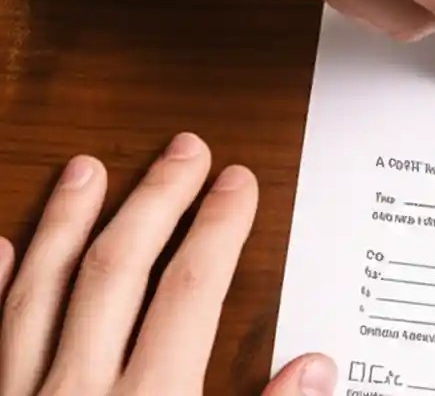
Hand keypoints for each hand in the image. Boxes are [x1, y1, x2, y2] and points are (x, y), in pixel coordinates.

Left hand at [0, 133, 334, 395]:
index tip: (235, 184)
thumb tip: (313, 368)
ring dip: (66, 224)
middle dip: (155, 201)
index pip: (191, 289)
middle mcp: (81, 392)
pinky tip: (1, 247)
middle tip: (182, 153)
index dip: (219, 228)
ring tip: (85, 172)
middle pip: (118, 270)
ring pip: (42, 290)